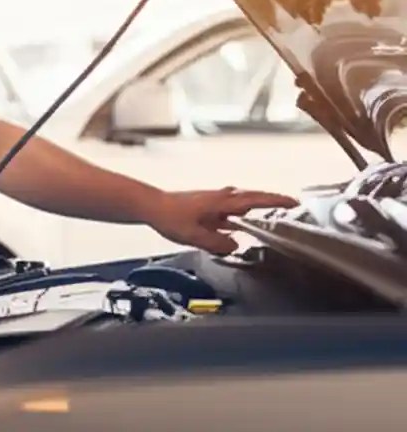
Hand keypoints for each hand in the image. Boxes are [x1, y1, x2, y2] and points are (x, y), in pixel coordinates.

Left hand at [146, 187, 298, 254]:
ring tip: (270, 216)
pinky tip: (239, 227)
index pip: (255, 200)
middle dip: (270, 202)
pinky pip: (228, 212)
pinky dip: (238, 217)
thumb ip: (216, 243)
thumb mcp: (193, 235)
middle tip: (289, 206)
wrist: (150, 206)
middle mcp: (220, 199)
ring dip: (255, 208)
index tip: (294, 202)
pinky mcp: (205, 208)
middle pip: (251, 198)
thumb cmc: (169, 216)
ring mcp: (213, 202)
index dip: (275, 201)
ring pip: (240, 204)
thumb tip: (234, 245)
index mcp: (221, 202)